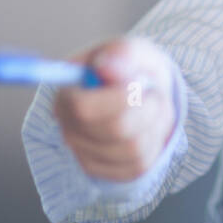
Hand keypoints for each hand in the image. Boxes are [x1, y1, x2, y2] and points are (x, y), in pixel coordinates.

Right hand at [53, 36, 176, 181]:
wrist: (145, 94)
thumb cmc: (133, 70)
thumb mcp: (135, 50)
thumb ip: (122, 53)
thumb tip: (104, 67)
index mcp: (67, 95)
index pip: (83, 108)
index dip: (118, 98)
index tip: (139, 83)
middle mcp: (69, 128)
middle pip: (115, 130)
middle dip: (146, 109)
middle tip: (153, 93)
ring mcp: (85, 154)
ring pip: (132, 150)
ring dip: (154, 125)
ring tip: (154, 108)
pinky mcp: (106, 172)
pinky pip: (139, 165)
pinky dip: (154, 144)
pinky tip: (149, 128)